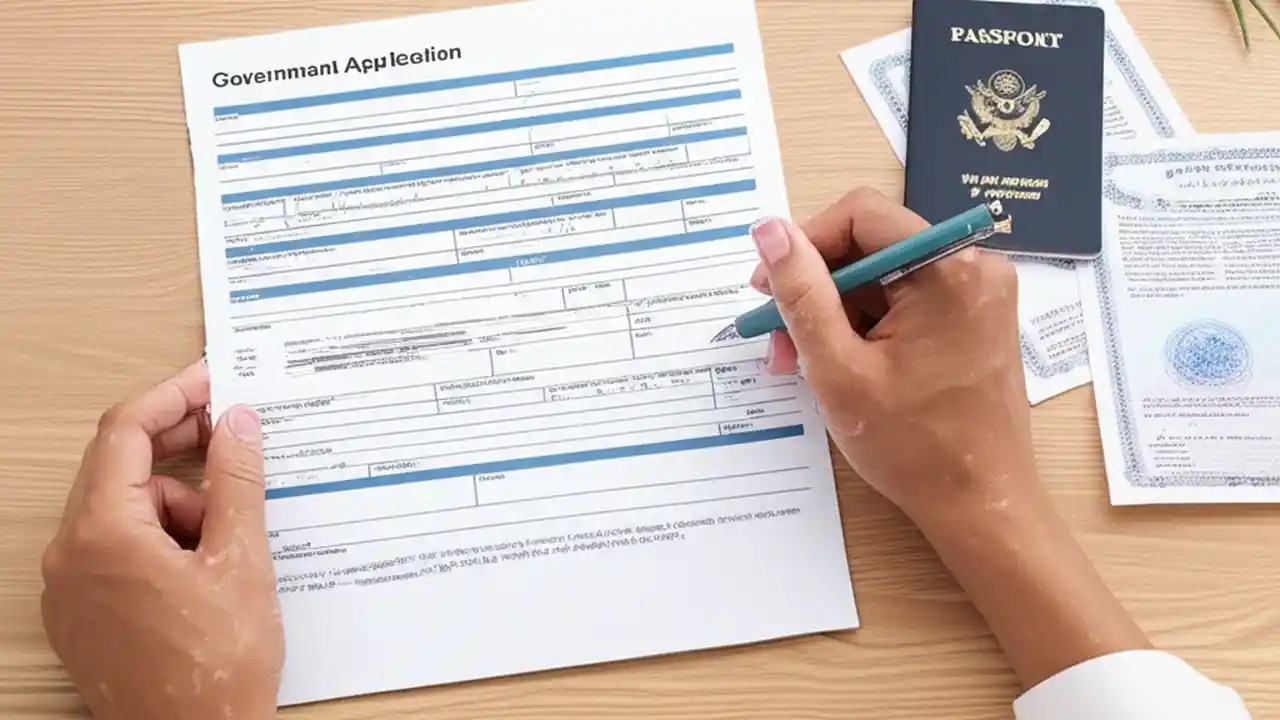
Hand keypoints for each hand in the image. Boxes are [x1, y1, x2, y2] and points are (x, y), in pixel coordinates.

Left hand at [41, 361, 282, 719]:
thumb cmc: (216, 668)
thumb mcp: (241, 560)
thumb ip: (237, 480)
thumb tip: (238, 423)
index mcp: (101, 534)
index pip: (126, 433)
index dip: (173, 398)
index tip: (213, 382)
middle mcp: (70, 556)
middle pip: (121, 469)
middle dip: (182, 452)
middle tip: (234, 438)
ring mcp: (71, 588)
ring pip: (125, 512)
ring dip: (180, 507)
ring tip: (232, 542)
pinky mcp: (84, 614)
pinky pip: (118, 550)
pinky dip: (163, 540)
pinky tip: (210, 564)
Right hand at [749, 188, 1147, 686]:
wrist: (981, 505)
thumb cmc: (915, 448)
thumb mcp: (838, 368)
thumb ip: (801, 293)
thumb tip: (769, 231)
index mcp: (949, 270)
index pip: (861, 214)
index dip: (805, 243)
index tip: (769, 285)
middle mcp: (975, 268)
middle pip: (873, 245)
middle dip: (817, 288)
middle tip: (779, 337)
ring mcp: (979, 293)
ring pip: (885, 276)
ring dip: (836, 312)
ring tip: (803, 363)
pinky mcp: (975, 318)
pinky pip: (907, 300)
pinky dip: (867, 326)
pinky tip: (840, 365)